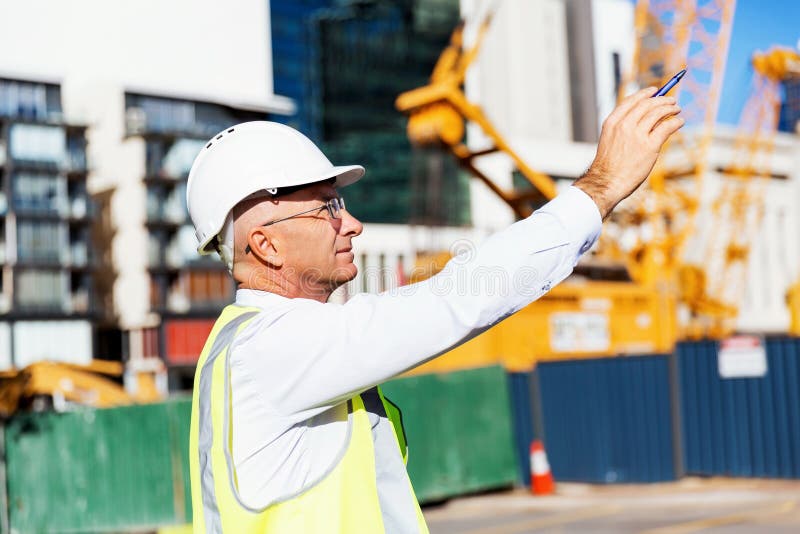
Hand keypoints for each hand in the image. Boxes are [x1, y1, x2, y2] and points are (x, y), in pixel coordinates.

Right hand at [574, 87, 683, 218]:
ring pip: (658, 112)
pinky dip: (676, 122)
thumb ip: (624, 129)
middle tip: (671, 101)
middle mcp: (624, 126)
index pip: (630, 101)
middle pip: (646, 104)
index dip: (645, 94)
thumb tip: (648, 118)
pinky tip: (679, 122)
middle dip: (661, 100)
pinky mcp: (649, 146)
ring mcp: (636, 135)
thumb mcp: (611, 141)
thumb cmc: (609, 166)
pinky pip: (667, 127)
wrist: (607, 182)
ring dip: (670, 108)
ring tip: (677, 109)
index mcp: (612, 123)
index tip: (654, 91)